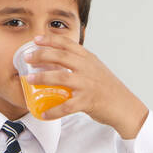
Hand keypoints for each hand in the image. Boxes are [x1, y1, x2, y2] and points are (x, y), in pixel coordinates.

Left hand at [24, 35, 149, 137]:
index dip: (50, 39)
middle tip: (27, 57)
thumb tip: (57, 61)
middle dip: (41, 55)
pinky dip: (54, 110)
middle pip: (61, 56)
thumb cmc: (108, 88)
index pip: (68, 44)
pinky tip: (44, 113)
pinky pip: (67, 106)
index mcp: (88, 59)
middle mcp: (87, 68)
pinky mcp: (88, 102)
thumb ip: (79, 63)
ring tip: (30, 79)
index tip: (36, 39)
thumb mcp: (95, 69)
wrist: (125, 106)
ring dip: (44, 78)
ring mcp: (87, 85)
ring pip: (62, 77)